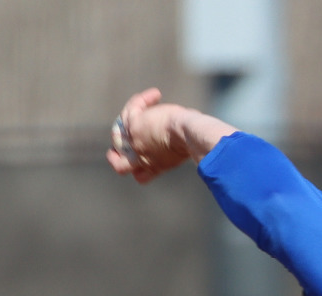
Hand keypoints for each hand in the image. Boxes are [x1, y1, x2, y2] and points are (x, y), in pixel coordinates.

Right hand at [106, 88, 233, 183]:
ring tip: (142, 106)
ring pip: (116, 133)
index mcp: (155, 167)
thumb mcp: (186, 155)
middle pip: (118, 163)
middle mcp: (141, 157)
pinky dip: (142, 100)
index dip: (135, 169)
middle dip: (116, 154)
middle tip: (127, 134)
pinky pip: (130, 109)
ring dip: (128, 117)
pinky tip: (156, 94)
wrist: (192, 137)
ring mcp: (134, 142)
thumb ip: (184, 155)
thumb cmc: (197, 146)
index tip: (141, 165)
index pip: (138, 175)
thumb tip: (206, 156)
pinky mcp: (134, 125)